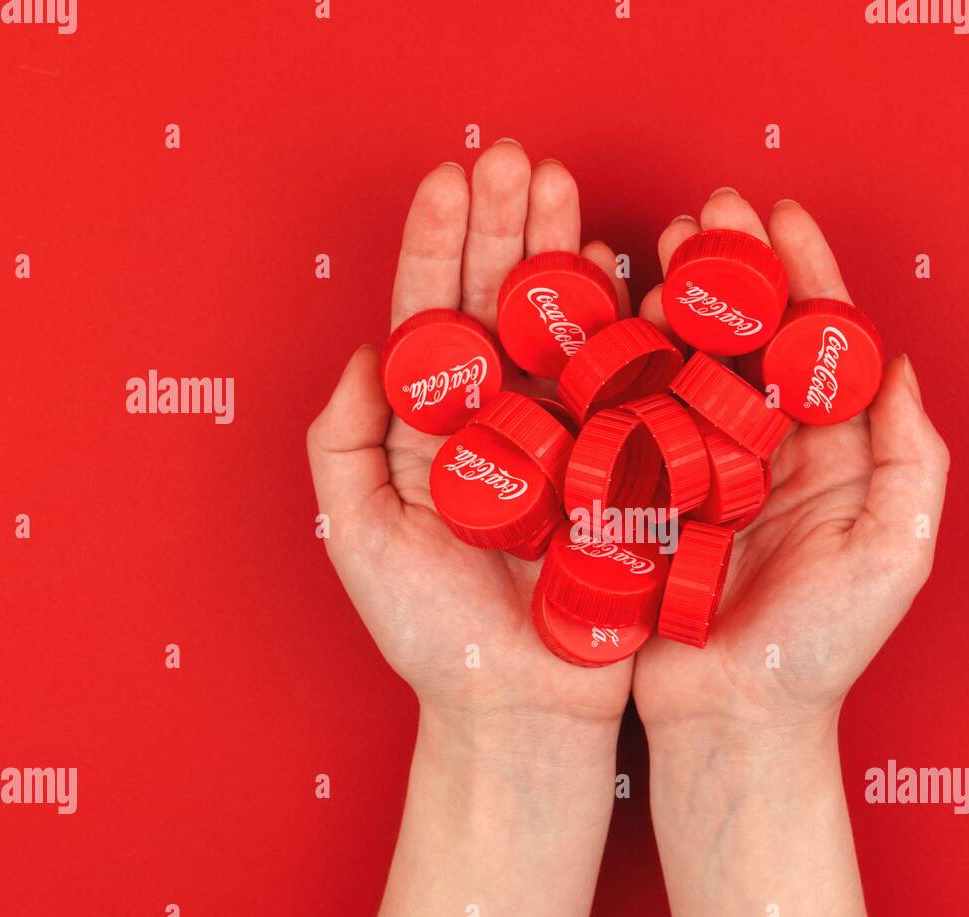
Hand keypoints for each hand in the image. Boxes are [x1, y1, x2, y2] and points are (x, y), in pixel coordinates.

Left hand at [306, 141, 634, 740]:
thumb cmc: (432, 637)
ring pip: (561, 330)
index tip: (450, 180)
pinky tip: (620, 268)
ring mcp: (564, 440)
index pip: (431, 320)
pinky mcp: (618, 466)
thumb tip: (363, 355)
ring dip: (562, 255)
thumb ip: (344, 444)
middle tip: (519, 158)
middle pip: (499, 307)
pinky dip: (624, 325)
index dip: (436, 246)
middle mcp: (499, 423)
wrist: (521, 706)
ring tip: (565, 189)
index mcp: (432, 431)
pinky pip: (622, 384)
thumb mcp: (357, 536)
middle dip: (506, 228)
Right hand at [633, 191, 949, 760]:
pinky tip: (609, 324)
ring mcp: (703, 473)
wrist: (732, 723)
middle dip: (730, 273)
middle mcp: (768, 454)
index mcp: (833, 458)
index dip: (805, 276)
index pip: (821, 348)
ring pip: (689, 368)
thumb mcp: (896, 554)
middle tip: (702, 215)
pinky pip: (637, 421)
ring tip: (652, 253)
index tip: (779, 216)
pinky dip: (624, 369)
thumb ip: (910, 458)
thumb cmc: (821, 649)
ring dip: (673, 306)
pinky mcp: (648, 499)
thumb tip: (898, 364)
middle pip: (750, 342)